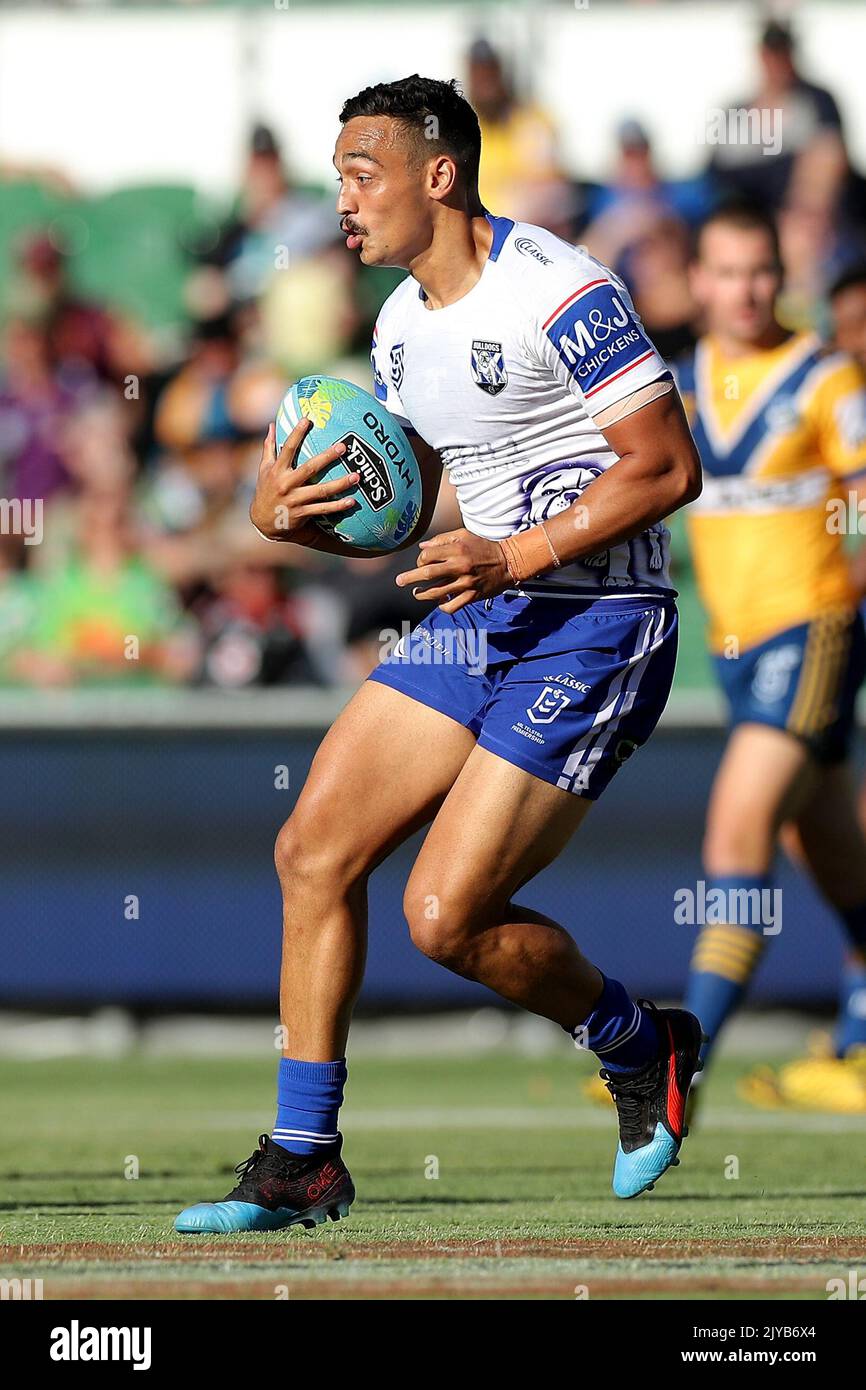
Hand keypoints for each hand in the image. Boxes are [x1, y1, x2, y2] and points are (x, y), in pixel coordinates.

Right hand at [250, 419, 359, 543]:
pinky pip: (323, 509)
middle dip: (327, 457)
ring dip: (340, 484)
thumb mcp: (264, 469)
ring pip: (320, 491)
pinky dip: (337, 506)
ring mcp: (295, 500)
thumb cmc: (266, 489)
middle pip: (309, 468)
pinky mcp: (302, 513)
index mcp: (277, 470)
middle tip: (343, 446)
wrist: (263, 521)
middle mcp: (286, 484)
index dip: (296, 434)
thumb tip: (271, 425)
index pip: (287, 449)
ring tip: (356, 476)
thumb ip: (269, 447)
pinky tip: (352, 501)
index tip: (307, 420)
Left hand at [396, 527, 509, 612]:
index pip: (427, 556)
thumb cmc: (484, 547)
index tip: (420, 563)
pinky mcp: (472, 596)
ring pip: (436, 593)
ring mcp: (466, 583)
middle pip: (427, 574)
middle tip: (399, 581)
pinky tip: (439, 602)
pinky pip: (451, 606)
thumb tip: (422, 547)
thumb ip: (442, 540)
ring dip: (422, 595)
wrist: (508, 562)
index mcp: (457, 549)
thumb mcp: (464, 535)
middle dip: (409, 578)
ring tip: (416, 593)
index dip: (419, 560)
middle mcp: (460, 566)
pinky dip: (442, 606)